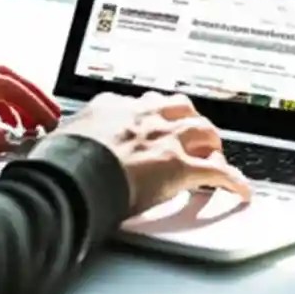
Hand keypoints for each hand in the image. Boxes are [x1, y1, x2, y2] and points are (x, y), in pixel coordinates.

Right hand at [51, 92, 251, 213]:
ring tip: (216, 157)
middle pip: (181, 109)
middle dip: (190, 122)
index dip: (155, 114)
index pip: (144, 103)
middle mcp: (145, 115)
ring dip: (212, 145)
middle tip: (194, 137)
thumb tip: (53, 151)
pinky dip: (234, 182)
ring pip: (205, 132)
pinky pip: (219, 173)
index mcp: (114, 106)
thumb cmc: (60, 162)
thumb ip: (69, 139)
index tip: (155, 122)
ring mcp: (166, 138)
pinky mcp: (181, 165)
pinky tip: (241, 190)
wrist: (73, 175)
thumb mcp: (61, 139)